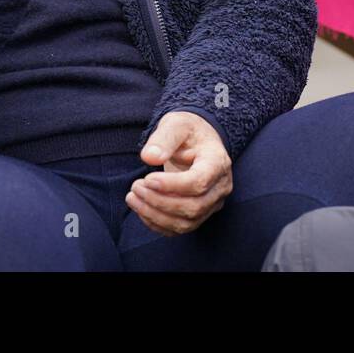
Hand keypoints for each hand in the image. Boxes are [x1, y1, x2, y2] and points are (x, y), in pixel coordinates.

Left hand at [126, 111, 232, 236]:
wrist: (198, 141)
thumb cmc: (188, 131)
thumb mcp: (176, 123)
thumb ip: (164, 138)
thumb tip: (149, 157)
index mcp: (217, 161)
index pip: (199, 182)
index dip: (172, 185)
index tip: (147, 178)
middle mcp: (220, 186)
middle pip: (193, 206)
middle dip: (160, 201)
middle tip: (135, 187)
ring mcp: (213, 203)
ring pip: (186, 222)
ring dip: (155, 215)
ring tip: (132, 198)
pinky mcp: (201, 214)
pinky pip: (180, 228)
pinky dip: (157, 223)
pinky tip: (141, 208)